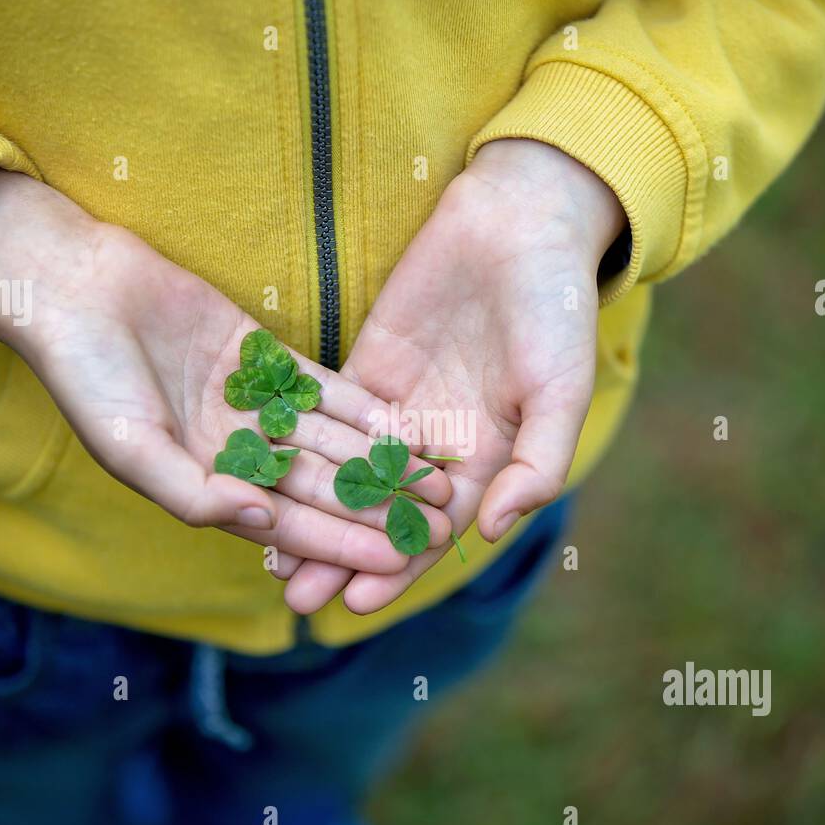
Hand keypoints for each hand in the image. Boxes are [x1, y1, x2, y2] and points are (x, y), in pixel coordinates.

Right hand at [0, 170, 451, 572]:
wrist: (73, 287)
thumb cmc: (86, 377)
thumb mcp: (130, 447)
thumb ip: (192, 494)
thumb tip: (263, 523)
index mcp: (205, 485)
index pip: (289, 524)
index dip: (343, 541)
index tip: (396, 557)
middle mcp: (236, 452)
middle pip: (322, 488)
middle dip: (379, 509)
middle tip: (440, 524)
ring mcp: (253, 405)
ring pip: (331, 441)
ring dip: (382, 461)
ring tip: (437, 480)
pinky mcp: (263, 357)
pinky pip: (323, 389)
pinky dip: (361, 407)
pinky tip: (403, 425)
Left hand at [279, 139, 624, 612]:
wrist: (520, 224)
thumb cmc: (555, 309)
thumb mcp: (561, 390)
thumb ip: (536, 464)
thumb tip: (494, 530)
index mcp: (489, 463)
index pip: (435, 531)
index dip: (397, 568)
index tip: (357, 600)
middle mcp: (441, 449)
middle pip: (383, 515)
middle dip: (342, 556)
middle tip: (296, 596)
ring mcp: (401, 411)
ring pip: (349, 476)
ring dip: (312, 515)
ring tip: (269, 559)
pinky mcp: (367, 372)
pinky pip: (328, 422)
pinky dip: (300, 453)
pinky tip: (263, 479)